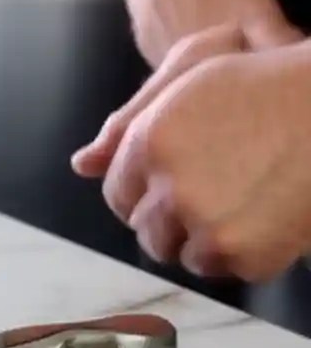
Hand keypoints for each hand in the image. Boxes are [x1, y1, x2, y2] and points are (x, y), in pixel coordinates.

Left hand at [79, 40, 310, 280]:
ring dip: (202, 240)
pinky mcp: (241, 252)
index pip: (119, 194)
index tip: (175, 186)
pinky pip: (221, 269)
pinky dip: (240, 254)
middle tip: (215, 195)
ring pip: (179, 254)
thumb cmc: (267, 82)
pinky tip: (263, 218)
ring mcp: (205, 224)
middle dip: (171, 220)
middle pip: (146, 230)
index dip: (146, 193)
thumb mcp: (189, 78)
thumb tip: (82, 165)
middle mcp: (169, 188)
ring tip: (240, 205)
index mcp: (148, 145)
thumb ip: (128, 125)